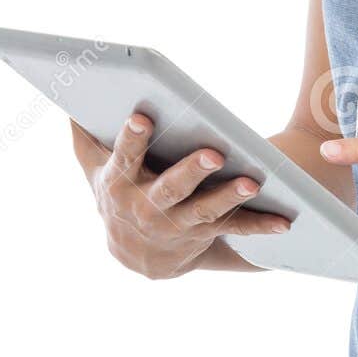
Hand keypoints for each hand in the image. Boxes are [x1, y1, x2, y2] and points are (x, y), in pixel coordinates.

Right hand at [71, 112, 291, 279]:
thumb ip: (84, 137)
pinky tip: (285, 221)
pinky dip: (260, 226)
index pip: (125, 158)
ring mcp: (178, 224)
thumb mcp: (93, 168)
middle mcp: (148, 207)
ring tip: (253, 182)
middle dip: (191, 171)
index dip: (133, 139)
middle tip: (214, 153)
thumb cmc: (116, 194)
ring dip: (229, 197)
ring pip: (205, 210)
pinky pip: (235, 230)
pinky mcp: (206, 234)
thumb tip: (72, 101)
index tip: (143, 117)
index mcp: (120, 183)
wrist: (134, 255)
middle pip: (171, 188)